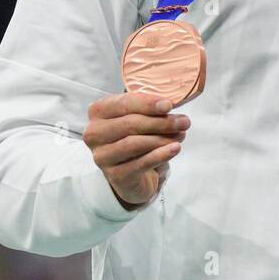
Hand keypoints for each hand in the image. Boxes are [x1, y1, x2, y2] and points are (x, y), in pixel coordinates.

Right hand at [84, 93, 189, 208]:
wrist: (131, 173)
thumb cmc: (134, 136)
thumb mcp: (138, 116)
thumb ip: (148, 108)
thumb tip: (168, 105)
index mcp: (98, 112)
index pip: (123, 103)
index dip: (148, 103)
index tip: (169, 105)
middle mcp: (94, 133)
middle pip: (130, 124)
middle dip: (161, 122)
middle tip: (184, 122)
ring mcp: (102, 156)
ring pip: (135, 144)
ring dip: (163, 138)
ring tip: (182, 134)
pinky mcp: (114, 175)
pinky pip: (140, 163)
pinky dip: (161, 155)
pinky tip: (175, 148)